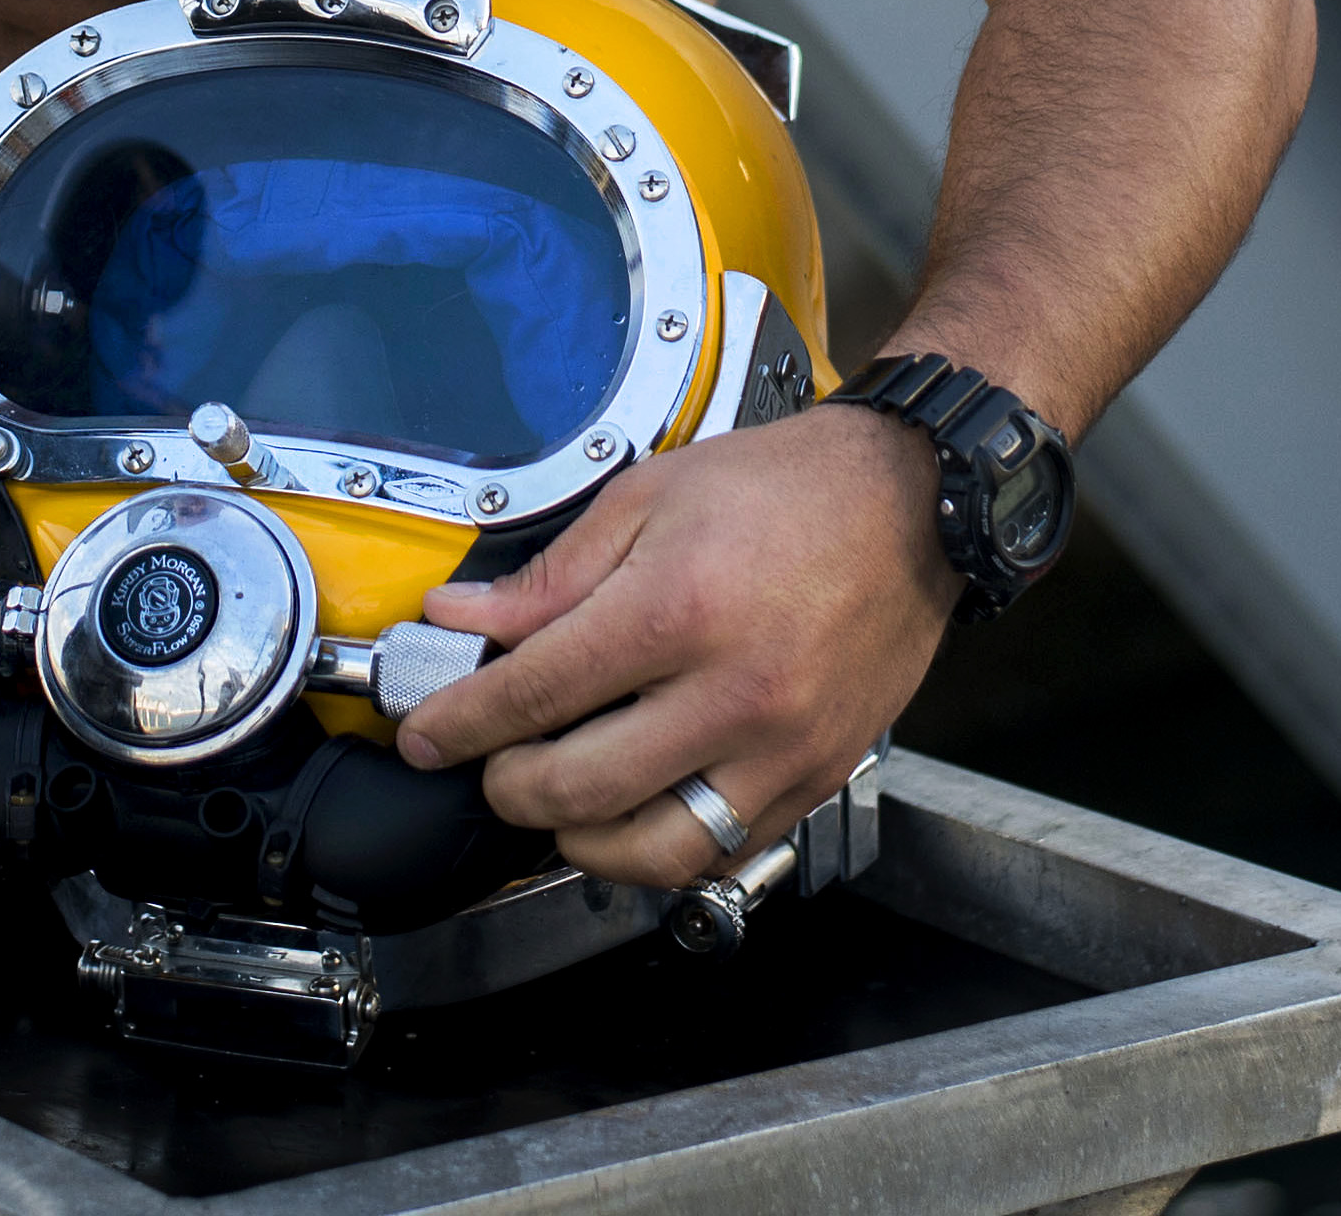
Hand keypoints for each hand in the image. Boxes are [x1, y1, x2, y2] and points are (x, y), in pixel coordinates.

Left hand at [390, 406, 952, 886]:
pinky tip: (635, 807)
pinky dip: (660, 846)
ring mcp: (782, 747)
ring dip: (580, 839)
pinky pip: (723, 851)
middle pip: (579, 788)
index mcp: (678, 609)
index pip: (534, 694)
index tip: (427, 737)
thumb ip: (552, 574)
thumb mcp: (650, 497)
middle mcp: (733, 692)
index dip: (460, 725)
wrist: (913, 501)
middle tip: (491, 762)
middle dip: (507, 785)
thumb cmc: (789, 489)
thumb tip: (464, 620)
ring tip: (559, 800)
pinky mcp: (818, 777)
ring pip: (652, 850)